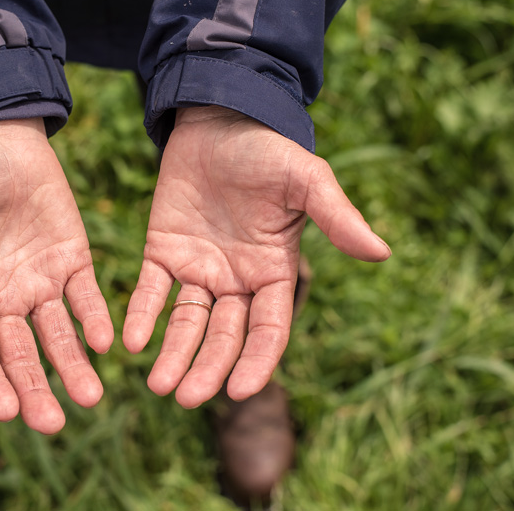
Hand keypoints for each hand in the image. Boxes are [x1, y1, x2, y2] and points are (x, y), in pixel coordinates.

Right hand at [0, 118, 112, 434]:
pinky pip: (86, 298)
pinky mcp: (72, 261)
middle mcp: (3, 299)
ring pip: (57, 336)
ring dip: (72, 367)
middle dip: (34, 389)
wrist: (1, 138)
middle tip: (52, 423)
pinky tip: (103, 342)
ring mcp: (39, 283)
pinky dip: (94, 319)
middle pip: (19, 354)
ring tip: (90, 398)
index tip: (3, 412)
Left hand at [123, 106, 390, 407]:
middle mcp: (237, 279)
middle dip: (208, 368)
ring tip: (158, 387)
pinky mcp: (163, 251)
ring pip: (187, 324)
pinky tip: (130, 341)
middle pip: (224, 337)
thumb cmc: (269, 149)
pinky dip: (142, 316)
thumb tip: (382, 253)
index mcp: (274, 271)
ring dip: (174, 355)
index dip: (257, 361)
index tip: (239, 390)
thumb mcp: (306, 180)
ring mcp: (199, 268)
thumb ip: (337, 217)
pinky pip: (151, 292)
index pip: (269, 329)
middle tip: (187, 398)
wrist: (219, 116)